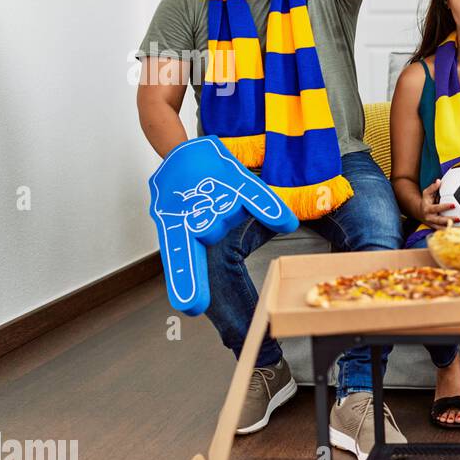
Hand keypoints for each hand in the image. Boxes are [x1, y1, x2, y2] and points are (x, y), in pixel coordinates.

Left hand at [148, 136, 298, 315]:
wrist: (185, 152)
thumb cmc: (187, 197)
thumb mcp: (181, 226)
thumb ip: (198, 258)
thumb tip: (215, 295)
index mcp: (173, 228)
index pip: (180, 258)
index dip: (187, 281)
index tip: (193, 307)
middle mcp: (189, 209)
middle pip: (208, 231)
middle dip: (212, 227)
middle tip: (208, 220)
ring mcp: (210, 191)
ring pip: (226, 213)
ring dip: (229, 210)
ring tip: (217, 192)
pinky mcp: (232, 176)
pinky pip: (255, 195)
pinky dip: (269, 209)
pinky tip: (285, 224)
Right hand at [421, 178, 459, 227]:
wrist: (419, 212)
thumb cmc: (426, 200)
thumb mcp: (426, 193)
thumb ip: (433, 187)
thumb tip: (438, 181)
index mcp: (428, 209)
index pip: (437, 208)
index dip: (445, 207)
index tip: (454, 205)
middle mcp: (430, 218)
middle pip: (440, 220)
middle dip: (449, 220)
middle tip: (459, 218)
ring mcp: (433, 225)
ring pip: (442, 228)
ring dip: (452, 228)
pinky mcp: (436, 228)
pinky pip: (444, 230)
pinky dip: (451, 230)